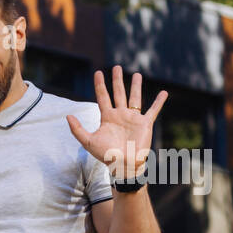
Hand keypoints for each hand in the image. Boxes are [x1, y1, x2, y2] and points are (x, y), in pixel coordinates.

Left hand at [66, 65, 167, 179]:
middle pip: (118, 93)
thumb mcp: (88, 142)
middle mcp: (120, 115)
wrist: (123, 165)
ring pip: (134, 98)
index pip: (102, 96)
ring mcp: (133, 118)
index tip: (98, 72)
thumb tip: (68, 116)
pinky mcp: (145, 123)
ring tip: (137, 74)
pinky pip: (153, 110)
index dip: (100, 85)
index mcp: (107, 117)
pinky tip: (164, 92)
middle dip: (117, 80)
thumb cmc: (106, 155)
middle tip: (116, 67)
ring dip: (135, 86)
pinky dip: (159, 102)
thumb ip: (77, 129)